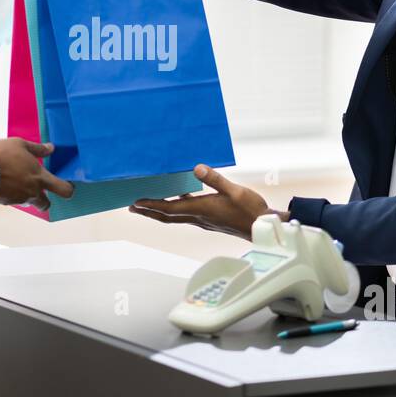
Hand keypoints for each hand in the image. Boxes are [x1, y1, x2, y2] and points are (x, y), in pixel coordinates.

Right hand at [0, 137, 73, 210]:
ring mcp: (18, 199)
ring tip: (16, 181)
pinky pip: (14, 200)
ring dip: (26, 195)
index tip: (66, 185)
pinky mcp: (5, 202)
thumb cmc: (1, 154)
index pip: (63, 189)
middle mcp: (32, 191)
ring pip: (28, 202)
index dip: (68, 189)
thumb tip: (51, 148)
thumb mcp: (20, 144)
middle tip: (40, 190)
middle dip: (45, 200)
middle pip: (46, 204)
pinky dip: (12, 194)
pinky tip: (5, 182)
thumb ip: (38, 149)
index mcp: (40, 177)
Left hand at [129, 164, 284, 239]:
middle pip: (167, 216)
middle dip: (149, 211)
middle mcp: (199, 217)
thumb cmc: (251, 211)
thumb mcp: (235, 191)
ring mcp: (204, 220)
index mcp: (201, 209)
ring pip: (176, 216)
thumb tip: (197, 168)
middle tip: (133, 208)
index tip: (136, 203)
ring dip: (160, 211)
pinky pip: (187, 214)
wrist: (263, 228)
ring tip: (148, 204)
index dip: (151, 205)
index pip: (169, 208)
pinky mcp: (210, 220)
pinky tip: (180, 196)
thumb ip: (215, 179)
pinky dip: (177, 207)